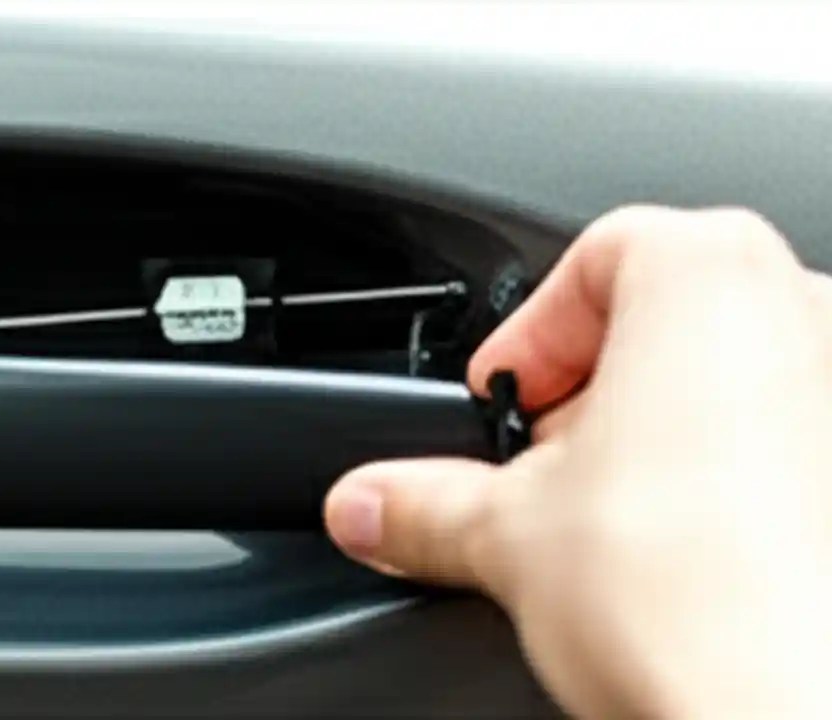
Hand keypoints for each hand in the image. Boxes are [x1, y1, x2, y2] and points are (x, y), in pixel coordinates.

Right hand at [324, 206, 831, 717]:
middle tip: (537, 471)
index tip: (493, 402)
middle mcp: (807, 317)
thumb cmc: (697, 603)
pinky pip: (789, 444)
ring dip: (654, 438)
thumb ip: (419, 500)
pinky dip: (728, 482)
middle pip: (665, 317)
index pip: (595, 258)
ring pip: (732, 382)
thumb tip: (368, 504)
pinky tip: (683, 559)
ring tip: (604, 524)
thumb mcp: (508, 533)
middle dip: (584, 395)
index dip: (526, 337)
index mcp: (710, 278)